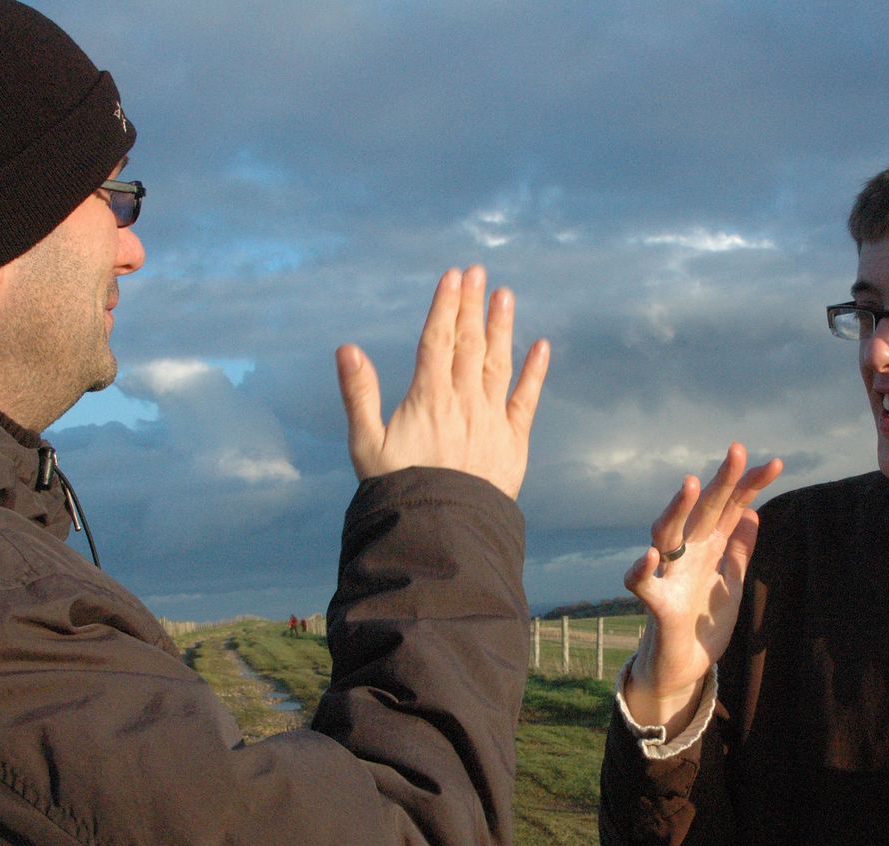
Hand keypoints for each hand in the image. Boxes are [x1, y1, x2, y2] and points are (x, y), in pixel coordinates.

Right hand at [335, 265, 549, 498]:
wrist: (441, 531)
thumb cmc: (397, 490)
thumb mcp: (366, 444)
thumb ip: (358, 394)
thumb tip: (346, 349)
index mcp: (427, 398)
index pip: (437, 340)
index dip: (445, 305)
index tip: (452, 276)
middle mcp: (463, 401)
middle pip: (468, 342)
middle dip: (472, 305)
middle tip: (478, 271)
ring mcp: (491, 418)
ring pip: (498, 362)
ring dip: (501, 327)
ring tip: (504, 295)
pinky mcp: (513, 441)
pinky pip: (526, 399)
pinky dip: (535, 372)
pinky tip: (541, 346)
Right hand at [622, 444, 781, 730]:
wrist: (681, 668)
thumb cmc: (702, 622)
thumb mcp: (730, 583)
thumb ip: (738, 550)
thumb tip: (752, 513)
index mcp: (708, 548)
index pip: (730, 508)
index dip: (750, 486)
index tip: (776, 463)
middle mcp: (687, 554)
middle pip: (702, 511)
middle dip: (721, 481)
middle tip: (737, 450)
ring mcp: (669, 576)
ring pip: (666, 534)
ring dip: (677, 509)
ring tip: (691, 483)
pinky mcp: (657, 607)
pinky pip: (642, 585)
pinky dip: (642, 570)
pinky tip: (649, 555)